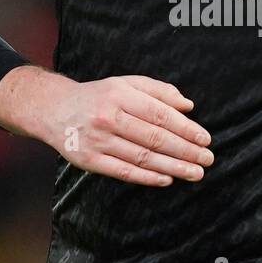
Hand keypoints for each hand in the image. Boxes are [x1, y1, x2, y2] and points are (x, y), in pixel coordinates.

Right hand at [0, 67, 213, 186]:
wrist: (54, 109)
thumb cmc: (98, 96)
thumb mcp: (126, 83)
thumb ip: (158, 91)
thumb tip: (188, 106)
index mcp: (120, 95)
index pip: (160, 114)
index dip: (185, 128)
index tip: (205, 139)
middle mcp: (108, 117)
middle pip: (154, 138)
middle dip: (185, 150)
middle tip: (207, 159)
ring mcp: (98, 141)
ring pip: (142, 157)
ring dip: (173, 167)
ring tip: (195, 172)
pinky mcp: (89, 161)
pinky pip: (123, 171)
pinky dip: (147, 177)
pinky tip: (167, 179)